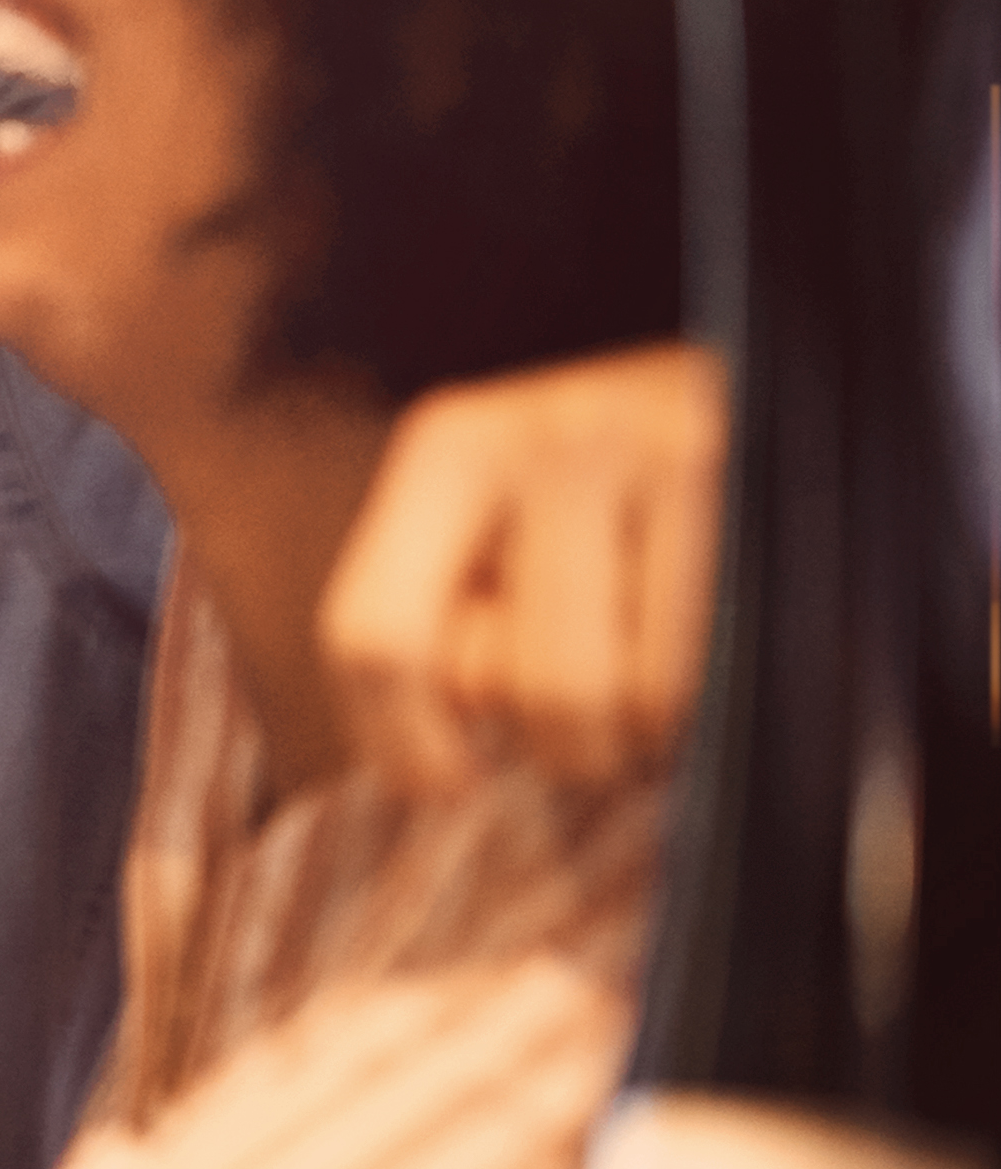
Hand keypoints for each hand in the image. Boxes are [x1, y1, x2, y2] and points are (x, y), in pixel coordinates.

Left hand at [322, 339, 723, 796]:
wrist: (793, 386)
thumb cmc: (623, 491)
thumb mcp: (505, 527)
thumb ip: (448, 619)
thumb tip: (427, 771)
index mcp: (450, 446)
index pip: (376, 634)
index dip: (406, 742)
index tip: (448, 782)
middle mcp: (549, 433)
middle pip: (522, 686)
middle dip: (562, 744)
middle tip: (595, 725)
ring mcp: (666, 451)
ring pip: (628, 695)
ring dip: (643, 732)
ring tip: (659, 689)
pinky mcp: (764, 488)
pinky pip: (717, 676)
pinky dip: (711, 710)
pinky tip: (716, 666)